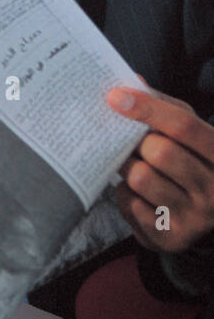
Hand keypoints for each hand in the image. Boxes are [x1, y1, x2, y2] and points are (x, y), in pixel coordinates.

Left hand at [107, 80, 213, 252]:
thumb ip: (165, 107)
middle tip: (128, 142)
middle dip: (135, 143)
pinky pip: (128, 204)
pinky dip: (125, 194)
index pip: (184, 125)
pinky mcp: (169, 238)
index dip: (148, 108)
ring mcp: (195, 218)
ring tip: (134, 166)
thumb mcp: (190, 134)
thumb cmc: (193, 165)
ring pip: (141, 178)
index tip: (114, 97)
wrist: (208, 223)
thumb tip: (131, 79)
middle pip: (160, 152)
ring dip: (127, 168)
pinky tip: (140, 195)